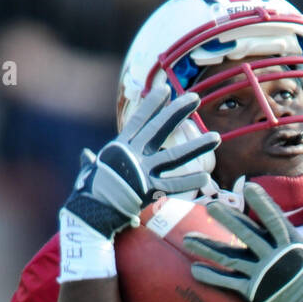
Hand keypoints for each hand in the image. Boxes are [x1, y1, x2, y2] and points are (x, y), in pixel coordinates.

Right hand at [63, 86, 220, 240]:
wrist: (90, 211)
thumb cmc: (89, 191)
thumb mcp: (89, 170)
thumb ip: (90, 161)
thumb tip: (86, 156)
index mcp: (121, 146)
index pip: (139, 119)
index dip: (153, 104)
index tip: (166, 90)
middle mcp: (135, 154)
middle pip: (161, 128)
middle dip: (178, 111)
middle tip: (195, 97)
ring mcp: (144, 172)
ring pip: (176, 156)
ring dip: (197, 146)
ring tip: (216, 138)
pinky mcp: (150, 191)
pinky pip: (175, 186)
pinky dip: (190, 182)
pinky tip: (207, 178)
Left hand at [184, 181, 302, 301]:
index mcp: (292, 242)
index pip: (274, 219)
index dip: (261, 203)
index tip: (247, 188)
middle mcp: (274, 258)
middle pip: (247, 236)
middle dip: (228, 221)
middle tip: (210, 206)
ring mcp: (263, 276)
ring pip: (231, 259)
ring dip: (208, 248)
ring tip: (187, 240)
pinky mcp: (255, 293)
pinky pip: (229, 283)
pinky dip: (212, 277)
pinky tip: (194, 269)